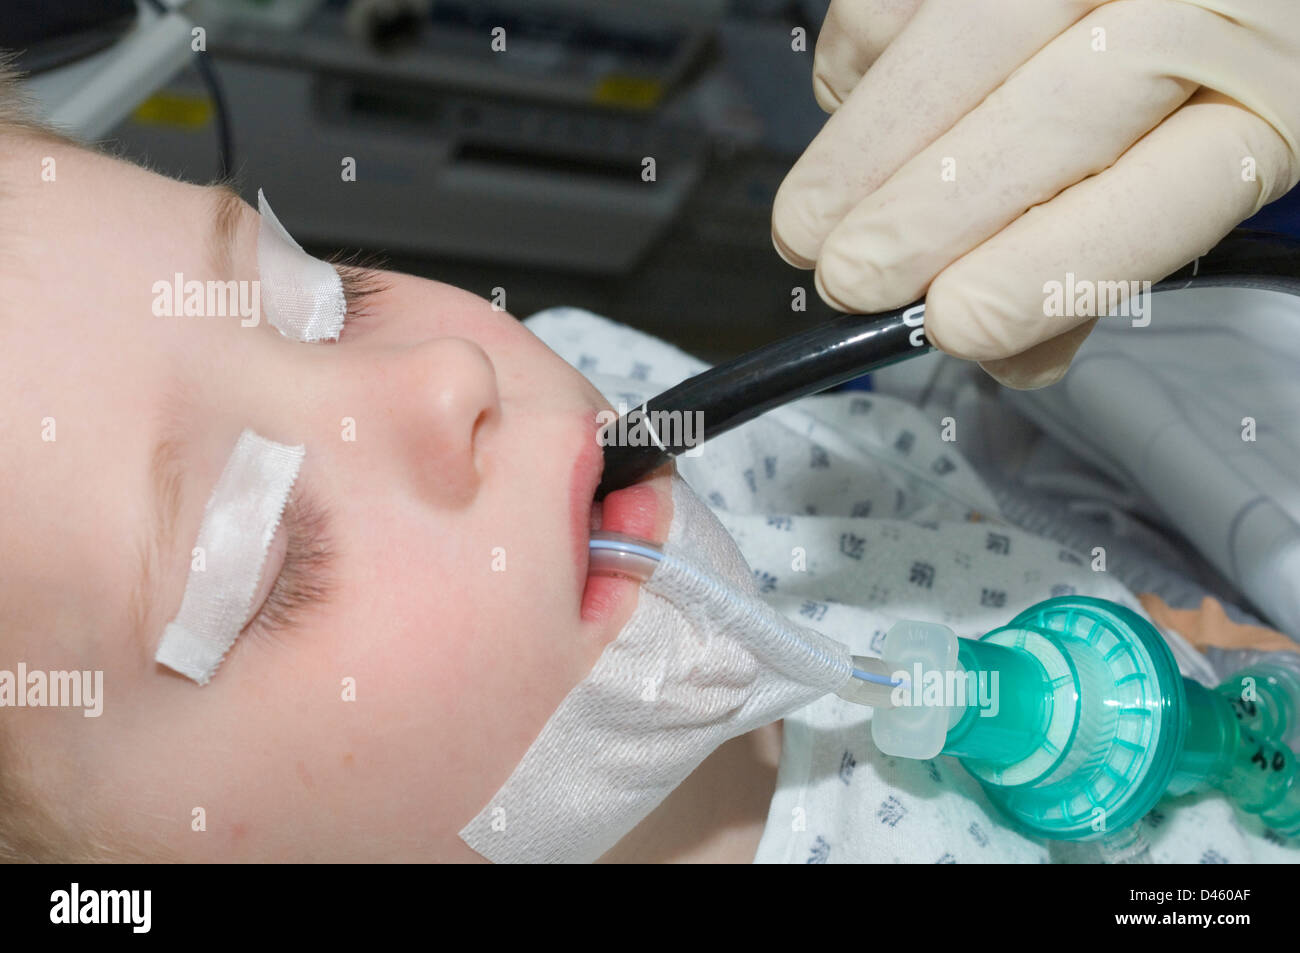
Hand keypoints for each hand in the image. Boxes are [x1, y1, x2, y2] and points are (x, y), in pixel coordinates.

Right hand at [772, 0, 1299, 387]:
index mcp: (1268, 99)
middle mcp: (1194, 3)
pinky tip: (858, 116)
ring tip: (808, 227)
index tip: (950, 324)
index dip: (1038, 277)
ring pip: (950, 50)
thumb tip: (998, 347)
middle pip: (1048, 122)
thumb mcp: (1182, 173)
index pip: (1152, 206)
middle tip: (849, 282)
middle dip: (917, 223)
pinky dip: (854, 74)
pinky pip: (890, 3)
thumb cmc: (1190, 81)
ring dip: (856, 157)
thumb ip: (1099, 264)